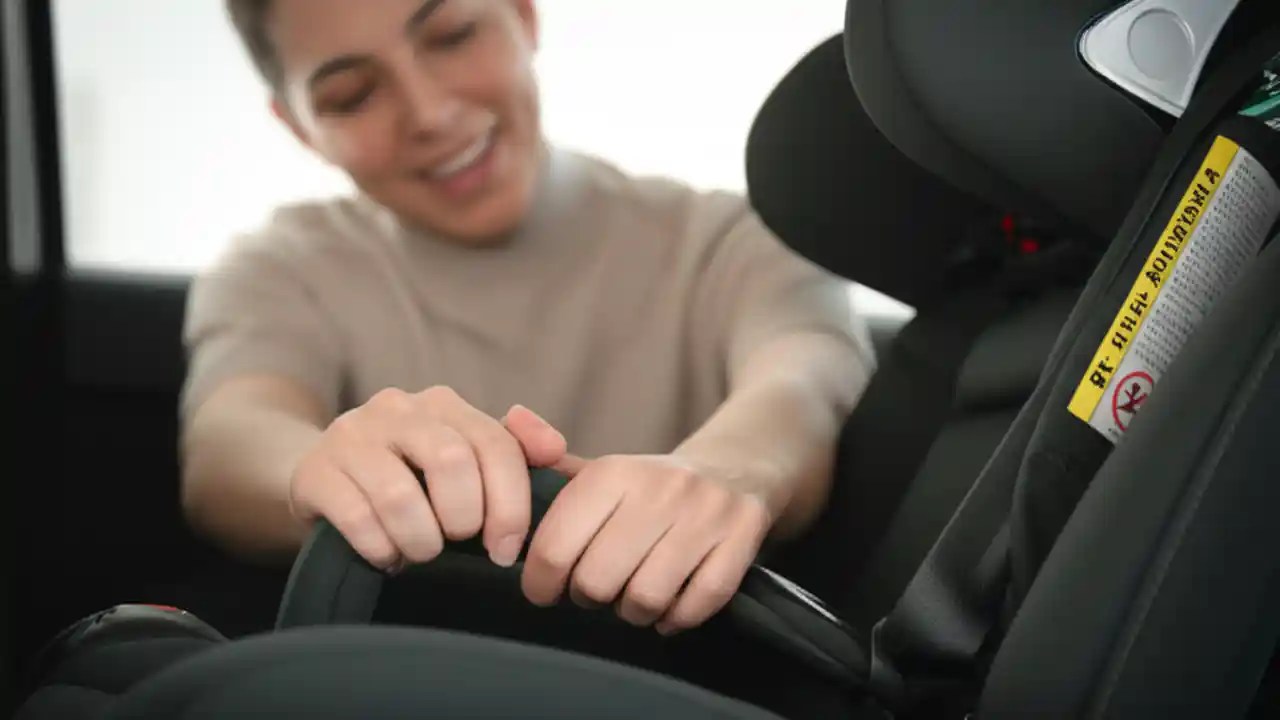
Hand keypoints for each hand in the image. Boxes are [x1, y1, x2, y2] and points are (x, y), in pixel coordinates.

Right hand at [289, 386, 566, 571]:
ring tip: (421, 551)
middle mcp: (397, 408)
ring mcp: (351, 435)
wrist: (323, 478)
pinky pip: (358, 519)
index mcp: (444, 404)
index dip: (511, 504)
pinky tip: (388, 556)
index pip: (496, 445)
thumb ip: (517, 452)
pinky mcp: (314, 471)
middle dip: (465, 519)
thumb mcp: (466, 461)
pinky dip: (382, 549)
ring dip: (421, 541)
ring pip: (400, 497)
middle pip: (451, 463)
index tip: (507, 549)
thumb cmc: (411, 478)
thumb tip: (556, 448)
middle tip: (459, 543)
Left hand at [518, 454, 773, 634]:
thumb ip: (543, 458)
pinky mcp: (743, 537)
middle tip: (596, 590)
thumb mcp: (597, 472)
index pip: (553, 548)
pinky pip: (697, 604)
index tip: (545, 589)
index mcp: (612, 472)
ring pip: (646, 599)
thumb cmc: (648, 486)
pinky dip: (677, 617)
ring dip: (634, 612)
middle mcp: (659, 488)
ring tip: (632, 597)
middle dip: (589, 597)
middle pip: (597, 581)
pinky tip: (669, 606)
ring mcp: (705, 513)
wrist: (736, 468)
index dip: (540, 583)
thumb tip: (513, 418)